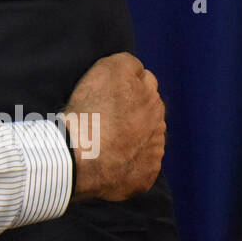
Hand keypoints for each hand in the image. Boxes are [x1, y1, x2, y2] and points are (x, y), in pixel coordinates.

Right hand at [61, 52, 164, 202]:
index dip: (126, 85)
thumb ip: (128, 63)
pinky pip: (140, 168)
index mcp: (152, 98)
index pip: (146, 82)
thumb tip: (138, 69)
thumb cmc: (92, 110)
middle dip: (135, 112)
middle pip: (150, 113)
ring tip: (107, 142)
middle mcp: (159, 125)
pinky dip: (128, 165)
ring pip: (147, 141)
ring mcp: (154, 153)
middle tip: (107, 117)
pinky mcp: (145, 177)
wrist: (82, 155)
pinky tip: (110, 163)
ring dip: (134, 139)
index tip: (109, 92)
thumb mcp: (108, 69)